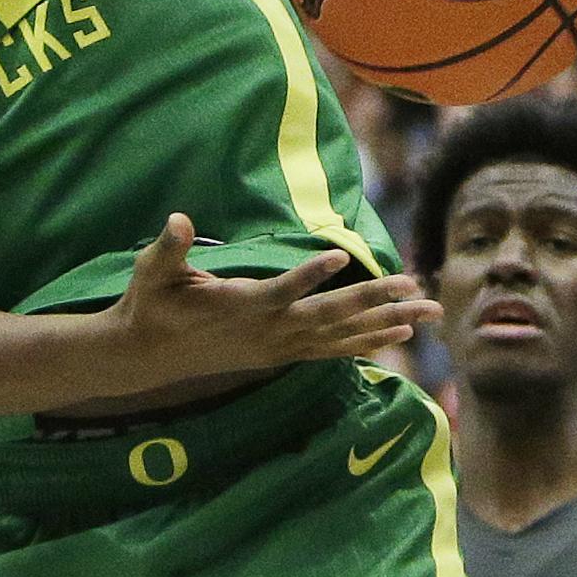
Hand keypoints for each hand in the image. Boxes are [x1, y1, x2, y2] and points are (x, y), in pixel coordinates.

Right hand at [108, 213, 439, 386]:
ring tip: (429, 314)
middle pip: (329, 318)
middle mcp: (268, 332)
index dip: (308, 276)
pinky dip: (367, 343)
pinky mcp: (281, 354)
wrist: (147, 356)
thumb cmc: (152, 304)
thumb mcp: (152, 273)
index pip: (280, 291)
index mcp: (240, 307)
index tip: (340, 256)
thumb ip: (168, 249)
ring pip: (341, 338)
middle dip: (376, 303)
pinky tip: (399, 336)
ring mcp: (278, 348)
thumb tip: (177, 220)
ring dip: (386, 325)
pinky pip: (334, 351)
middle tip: (418, 290)